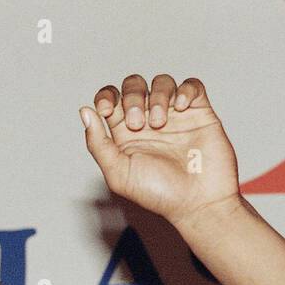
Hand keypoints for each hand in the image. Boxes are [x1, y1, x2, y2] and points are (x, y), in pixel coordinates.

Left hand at [80, 75, 240, 228]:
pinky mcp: (199, 113)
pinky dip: (184, 90)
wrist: (197, 202)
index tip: (105, 110)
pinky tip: (181, 109)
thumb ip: (98, 143)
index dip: (105, 96)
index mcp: (126, 134)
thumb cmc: (158, 194)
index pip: (110, 100)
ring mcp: (174, 116)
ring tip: (160, 122)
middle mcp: (149, 121)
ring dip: (157, 96)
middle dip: (132, 98)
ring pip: (161, 82)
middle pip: (134, 86)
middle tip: (138, 125)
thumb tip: (85, 111)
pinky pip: (192, 85)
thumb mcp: (118, 173)